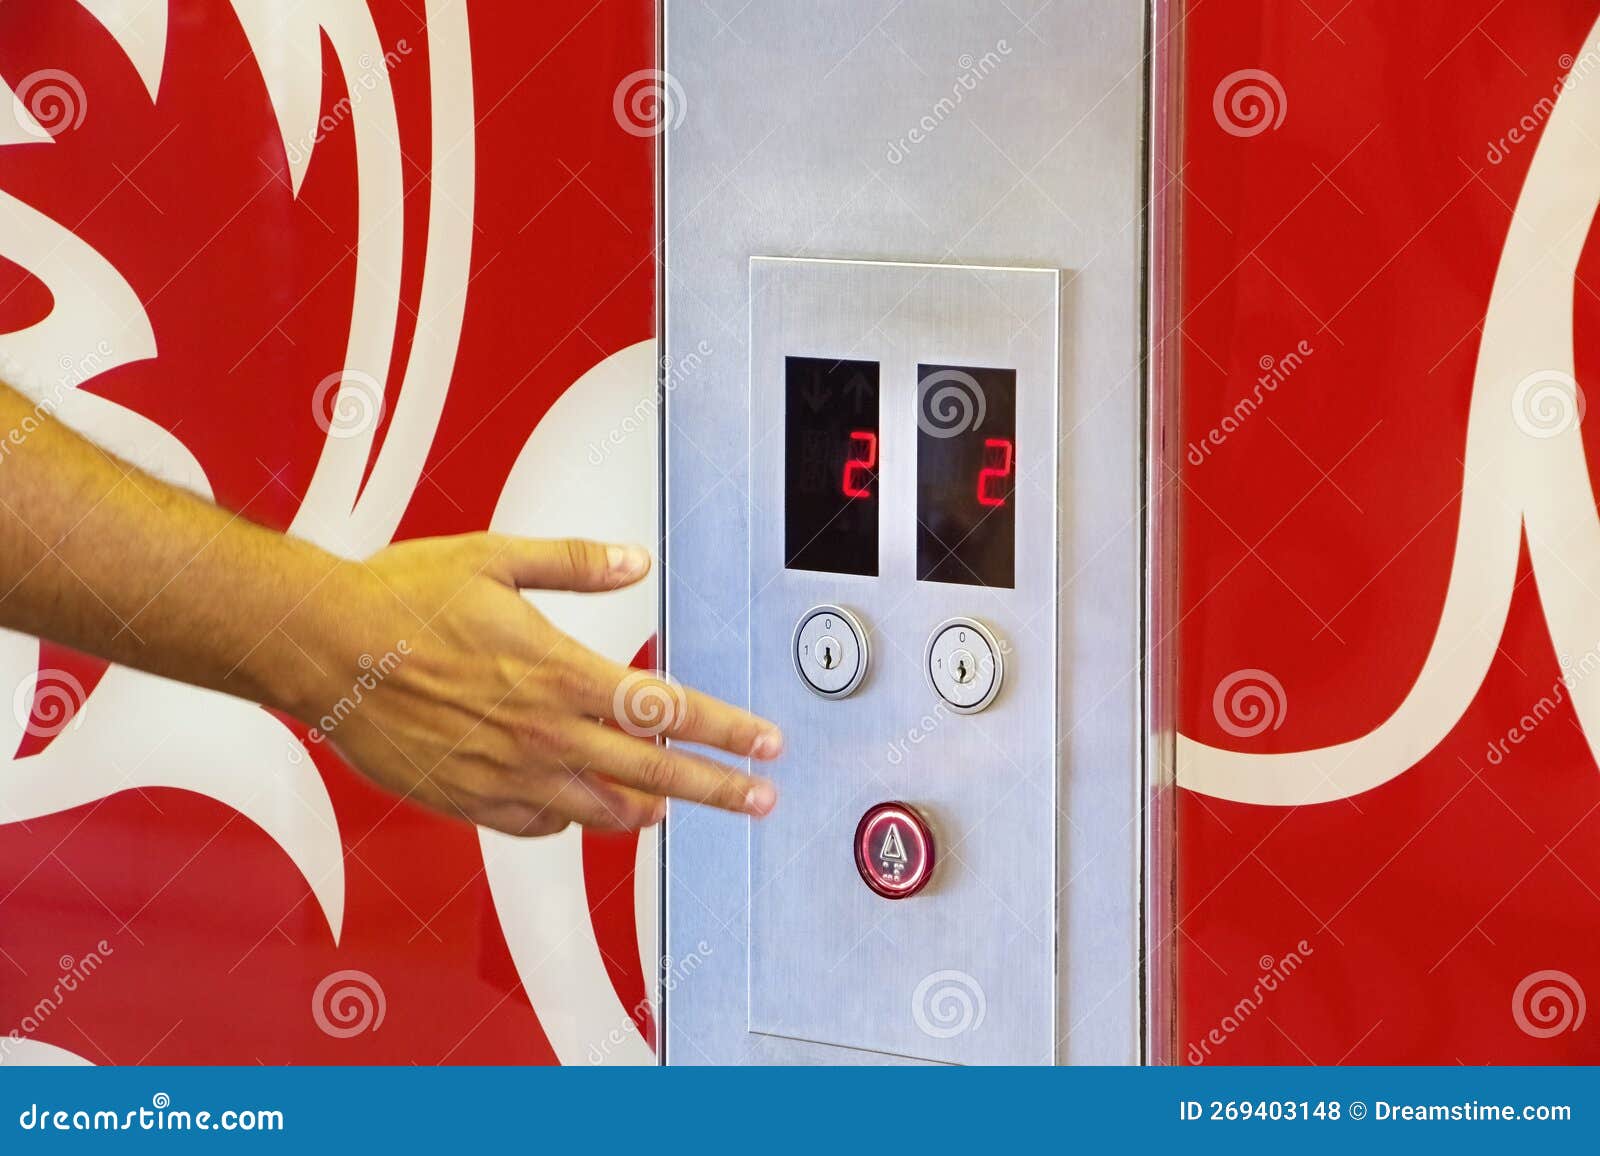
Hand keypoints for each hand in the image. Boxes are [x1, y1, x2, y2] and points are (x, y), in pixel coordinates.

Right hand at [292, 533, 782, 836]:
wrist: (319, 648)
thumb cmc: (399, 599)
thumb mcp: (495, 560)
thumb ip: (574, 563)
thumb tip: (633, 560)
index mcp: (559, 672)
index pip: (668, 710)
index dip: (726, 730)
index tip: (765, 744)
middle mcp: (542, 733)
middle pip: (655, 773)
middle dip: (718, 789)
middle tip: (760, 800)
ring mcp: (506, 775)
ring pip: (601, 812)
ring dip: (647, 809)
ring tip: (673, 808)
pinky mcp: (467, 801)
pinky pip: (539, 826)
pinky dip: (570, 820)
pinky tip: (579, 808)